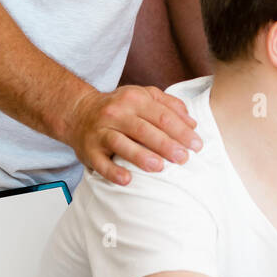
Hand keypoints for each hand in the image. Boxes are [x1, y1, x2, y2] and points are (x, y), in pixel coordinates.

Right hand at [66, 86, 200, 184]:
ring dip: (140, 156)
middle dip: (166, 144)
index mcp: (134, 99)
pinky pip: (100, 162)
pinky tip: (127, 180)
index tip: (197, 145)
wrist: (79, 112)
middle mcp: (116, 113)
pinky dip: (113, 171)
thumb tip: (192, 123)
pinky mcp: (88, 150)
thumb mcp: (144, 96)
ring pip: (121, 143)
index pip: (162, 116)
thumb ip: (170, 105)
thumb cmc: (120, 107)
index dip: (181, 131)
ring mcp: (101, 131)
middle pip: (144, 129)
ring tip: (159, 167)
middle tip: (183, 158)